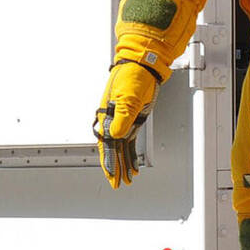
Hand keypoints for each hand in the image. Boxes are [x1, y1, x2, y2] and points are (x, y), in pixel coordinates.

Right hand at [94, 59, 160, 187]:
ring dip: (123, 163)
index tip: (112, 176)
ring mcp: (122, 120)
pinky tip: (133, 164)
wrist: (143, 65)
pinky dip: (130, 153)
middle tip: (118, 184)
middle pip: (112, 150)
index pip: (107, 146)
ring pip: (120, 148)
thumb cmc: (133, 77)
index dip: (109, 162)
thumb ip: (123, 118)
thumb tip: (116, 135)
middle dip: (116, 168)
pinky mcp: (132, 118)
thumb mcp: (128, 97)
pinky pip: (128, 141)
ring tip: (126, 179)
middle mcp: (112, 121)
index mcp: (107, 117)